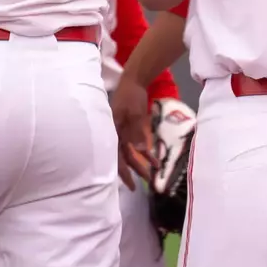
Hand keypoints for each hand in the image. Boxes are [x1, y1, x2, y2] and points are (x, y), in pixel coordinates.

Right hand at [110, 75, 154, 189]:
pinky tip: (154, 159)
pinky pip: (136, 144)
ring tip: (151, 174)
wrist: (133, 80)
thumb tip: (140, 152)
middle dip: (133, 171)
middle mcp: (115, 134)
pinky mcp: (130, 128)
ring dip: (140, 163)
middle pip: (123, 157)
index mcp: (112, 131)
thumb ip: (137, 132)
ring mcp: (122, 132)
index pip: (116, 157)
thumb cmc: (131, 96)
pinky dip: (144, 152)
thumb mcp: (135, 113)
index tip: (130, 186)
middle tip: (142, 185)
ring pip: (130, 152)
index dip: (123, 173)